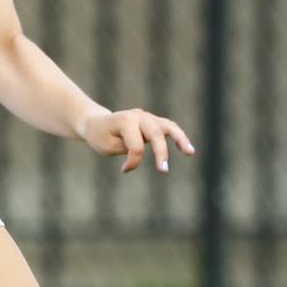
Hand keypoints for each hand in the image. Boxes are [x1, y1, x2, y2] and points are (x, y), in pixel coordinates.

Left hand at [77, 108, 195, 173]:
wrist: (96, 124)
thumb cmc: (100, 136)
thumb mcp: (108, 147)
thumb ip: (129, 150)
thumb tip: (145, 153)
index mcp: (125, 120)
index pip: (136, 145)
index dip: (132, 161)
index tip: (124, 170)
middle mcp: (139, 116)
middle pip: (155, 134)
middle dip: (161, 153)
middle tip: (163, 171)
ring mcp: (147, 117)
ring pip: (168, 127)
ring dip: (180, 139)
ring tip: (190, 152)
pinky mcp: (153, 122)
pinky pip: (169, 128)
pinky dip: (179, 137)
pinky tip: (188, 149)